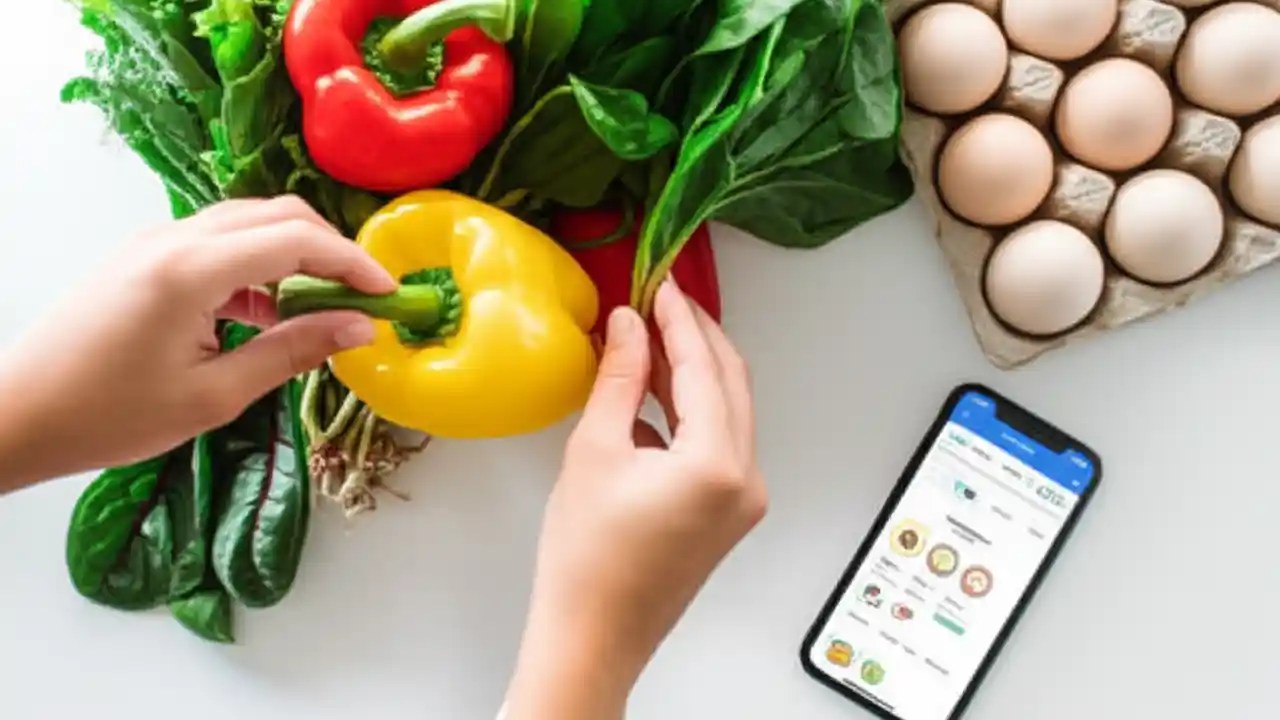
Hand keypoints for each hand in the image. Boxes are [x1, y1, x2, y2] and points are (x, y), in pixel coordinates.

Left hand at [0, 196, 394, 490]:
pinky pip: (218, 242)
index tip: (389, 294)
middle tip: (364, 296)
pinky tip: (269, 312)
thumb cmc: (109, 415)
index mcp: (190, 270)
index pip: (295, 239)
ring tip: (324, 307)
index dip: (352, 263)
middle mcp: (173, 239)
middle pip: (276, 215)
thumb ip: (292, 352)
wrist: (19, 415)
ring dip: (294, 254)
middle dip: (330, 250)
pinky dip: (258, 265)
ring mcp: (155, 242)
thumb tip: (359, 328)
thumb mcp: (214, 395)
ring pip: (248, 223)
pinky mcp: (144, 257)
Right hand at [504, 281, 766, 719]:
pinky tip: (650, 395)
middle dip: (696, 338)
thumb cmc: (584, 556)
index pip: (705, 368)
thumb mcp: (594, 451)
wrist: (592, 637)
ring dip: (694, 373)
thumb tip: (628, 323)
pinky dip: (691, 412)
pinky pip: (720, 443)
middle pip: (732, 384)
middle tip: (659, 301)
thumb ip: (618, 378)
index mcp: (719, 463)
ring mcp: (745, 500)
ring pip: (729, 412)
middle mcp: (748, 479)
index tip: (660, 282)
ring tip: (650, 339)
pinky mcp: (731, 514)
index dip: (680, 319)